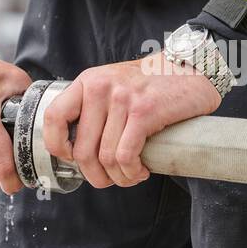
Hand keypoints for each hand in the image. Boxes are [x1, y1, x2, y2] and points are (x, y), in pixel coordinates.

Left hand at [42, 51, 221, 188]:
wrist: (192, 67)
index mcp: (88, 81)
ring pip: (105, 158)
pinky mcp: (144, 111)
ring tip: (131, 176)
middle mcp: (100, 87)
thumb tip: (80, 150)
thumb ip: (96, 107)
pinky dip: (132, 172)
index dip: (57, 147)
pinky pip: (125, 155)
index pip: (53, 117)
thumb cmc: (155, 83)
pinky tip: (141, 171)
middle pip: (82, 150)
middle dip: (95, 175)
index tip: (72, 159)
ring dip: (119, 177)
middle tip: (109, 179)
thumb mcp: (115, 84)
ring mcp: (122, 99)